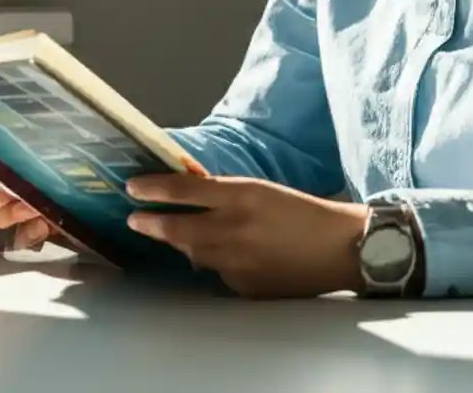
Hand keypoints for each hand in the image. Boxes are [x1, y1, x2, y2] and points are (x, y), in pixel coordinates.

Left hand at [125, 175, 369, 298]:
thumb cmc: (302, 213)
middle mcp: (234, 228)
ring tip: (172, 233)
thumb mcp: (262, 190)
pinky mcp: (242, 286)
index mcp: (243, 195)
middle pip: (177, 227)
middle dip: (150, 222)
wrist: (340, 248)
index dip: (153, 188)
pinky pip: (216, 273)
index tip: (132, 186)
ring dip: (181, 242)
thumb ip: (224, 195)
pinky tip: (226, 256)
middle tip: (133, 218)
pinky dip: (215, 263)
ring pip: (192, 252)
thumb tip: (186, 197)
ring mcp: (236, 261)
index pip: (184, 190)